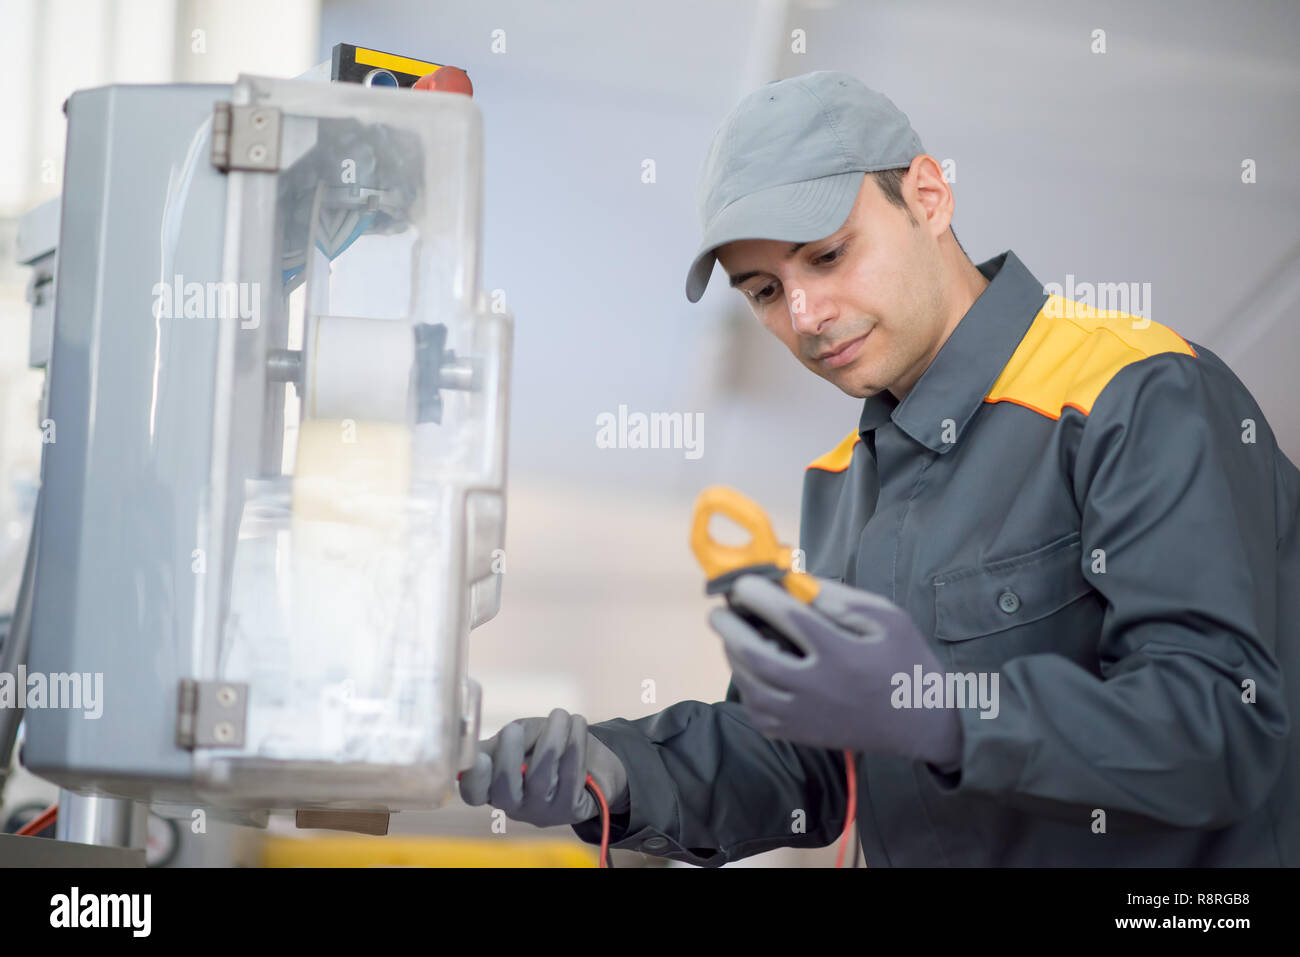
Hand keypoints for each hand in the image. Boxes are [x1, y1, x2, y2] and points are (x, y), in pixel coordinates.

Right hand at [458, 708, 629, 826]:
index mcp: (492, 788)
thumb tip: (469, 734)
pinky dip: (574, 744)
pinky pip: (571, 775)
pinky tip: (577, 723)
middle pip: (505, 789)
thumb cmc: (537, 747)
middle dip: (508, 756)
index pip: (474, 793)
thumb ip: (495, 743)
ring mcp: (543, 811)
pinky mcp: (571, 808)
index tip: (479, 757)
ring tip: (558, 714)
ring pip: (542, 778)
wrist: (584, 762)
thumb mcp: (513, 742)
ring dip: (551, 739)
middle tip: (512, 729)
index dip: (474, 779)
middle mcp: (514, 806)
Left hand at [709, 576, 962, 770]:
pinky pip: (756, 709)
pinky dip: (744, 683)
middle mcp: (818, 687)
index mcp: (842, 654)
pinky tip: (748, 665)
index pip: (788, 617)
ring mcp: (804, 715)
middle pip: (756, 655)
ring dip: (732, 654)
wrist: (919, 723)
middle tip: (718, 610)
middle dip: (729, 627)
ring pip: (750, 684)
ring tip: (731, 633)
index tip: (743, 582)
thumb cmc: (905, 662)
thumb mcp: (887, 618)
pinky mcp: (798, 734)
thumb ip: (841, 599)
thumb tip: (794, 581)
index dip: (758, 595)